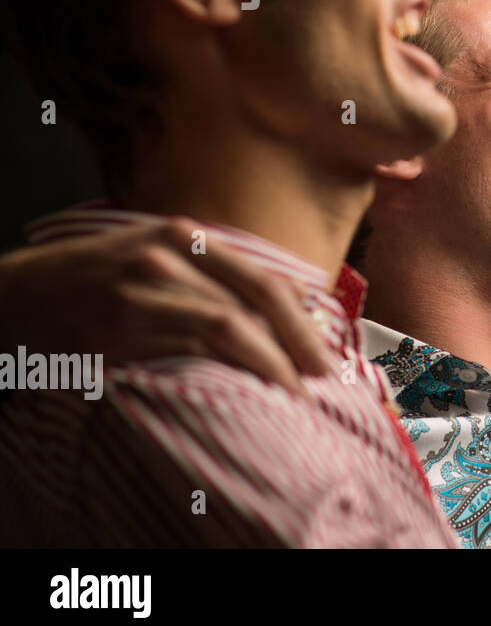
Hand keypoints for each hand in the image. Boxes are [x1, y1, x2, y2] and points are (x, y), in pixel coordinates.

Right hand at [0, 219, 332, 396]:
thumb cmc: (95, 279)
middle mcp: (170, 253)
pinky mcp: (118, 325)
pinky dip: (223, 370)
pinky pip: (185, 349)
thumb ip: (215, 273)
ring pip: (227, 324)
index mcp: (185, 234)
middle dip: (297, 342)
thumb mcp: (156, 254)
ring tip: (291, 392)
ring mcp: (144, 287)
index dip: (301, 319)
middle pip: (256, 298)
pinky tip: (242, 390)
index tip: (325, 352)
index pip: (263, 277)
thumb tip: (289, 304)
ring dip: (268, 363)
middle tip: (321, 377)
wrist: (16, 294)